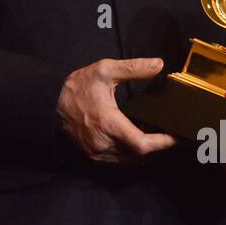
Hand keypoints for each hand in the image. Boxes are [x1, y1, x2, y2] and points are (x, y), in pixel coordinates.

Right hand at [57, 57, 174, 162]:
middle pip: (139, 156)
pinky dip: (130, 154)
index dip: (162, 144)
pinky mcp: (92, 155)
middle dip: (156, 147)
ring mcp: (97, 152)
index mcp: (109, 123)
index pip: (142, 144)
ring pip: (129, 160)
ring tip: (154, 136)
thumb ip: (133, 68)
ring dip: (143, 152)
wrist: (49, 102)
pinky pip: (117, 160)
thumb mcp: (104, 70)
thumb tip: (159, 64)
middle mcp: (103, 142)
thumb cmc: (78, 87)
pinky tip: (134, 139)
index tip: (175, 137)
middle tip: (168, 134)